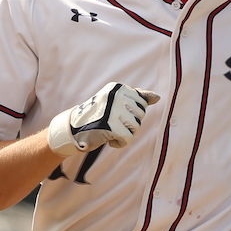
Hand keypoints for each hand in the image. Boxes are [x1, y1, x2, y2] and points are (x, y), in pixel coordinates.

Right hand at [47, 82, 161, 156]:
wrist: (73, 129)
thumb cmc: (98, 116)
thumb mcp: (116, 102)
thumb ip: (137, 98)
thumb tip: (157, 97)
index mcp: (117, 88)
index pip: (142, 103)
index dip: (131, 114)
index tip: (115, 114)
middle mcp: (115, 96)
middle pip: (140, 114)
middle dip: (129, 124)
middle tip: (111, 123)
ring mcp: (113, 110)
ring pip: (136, 126)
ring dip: (125, 133)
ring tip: (110, 130)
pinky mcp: (110, 126)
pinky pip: (128, 138)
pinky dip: (120, 143)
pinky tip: (109, 140)